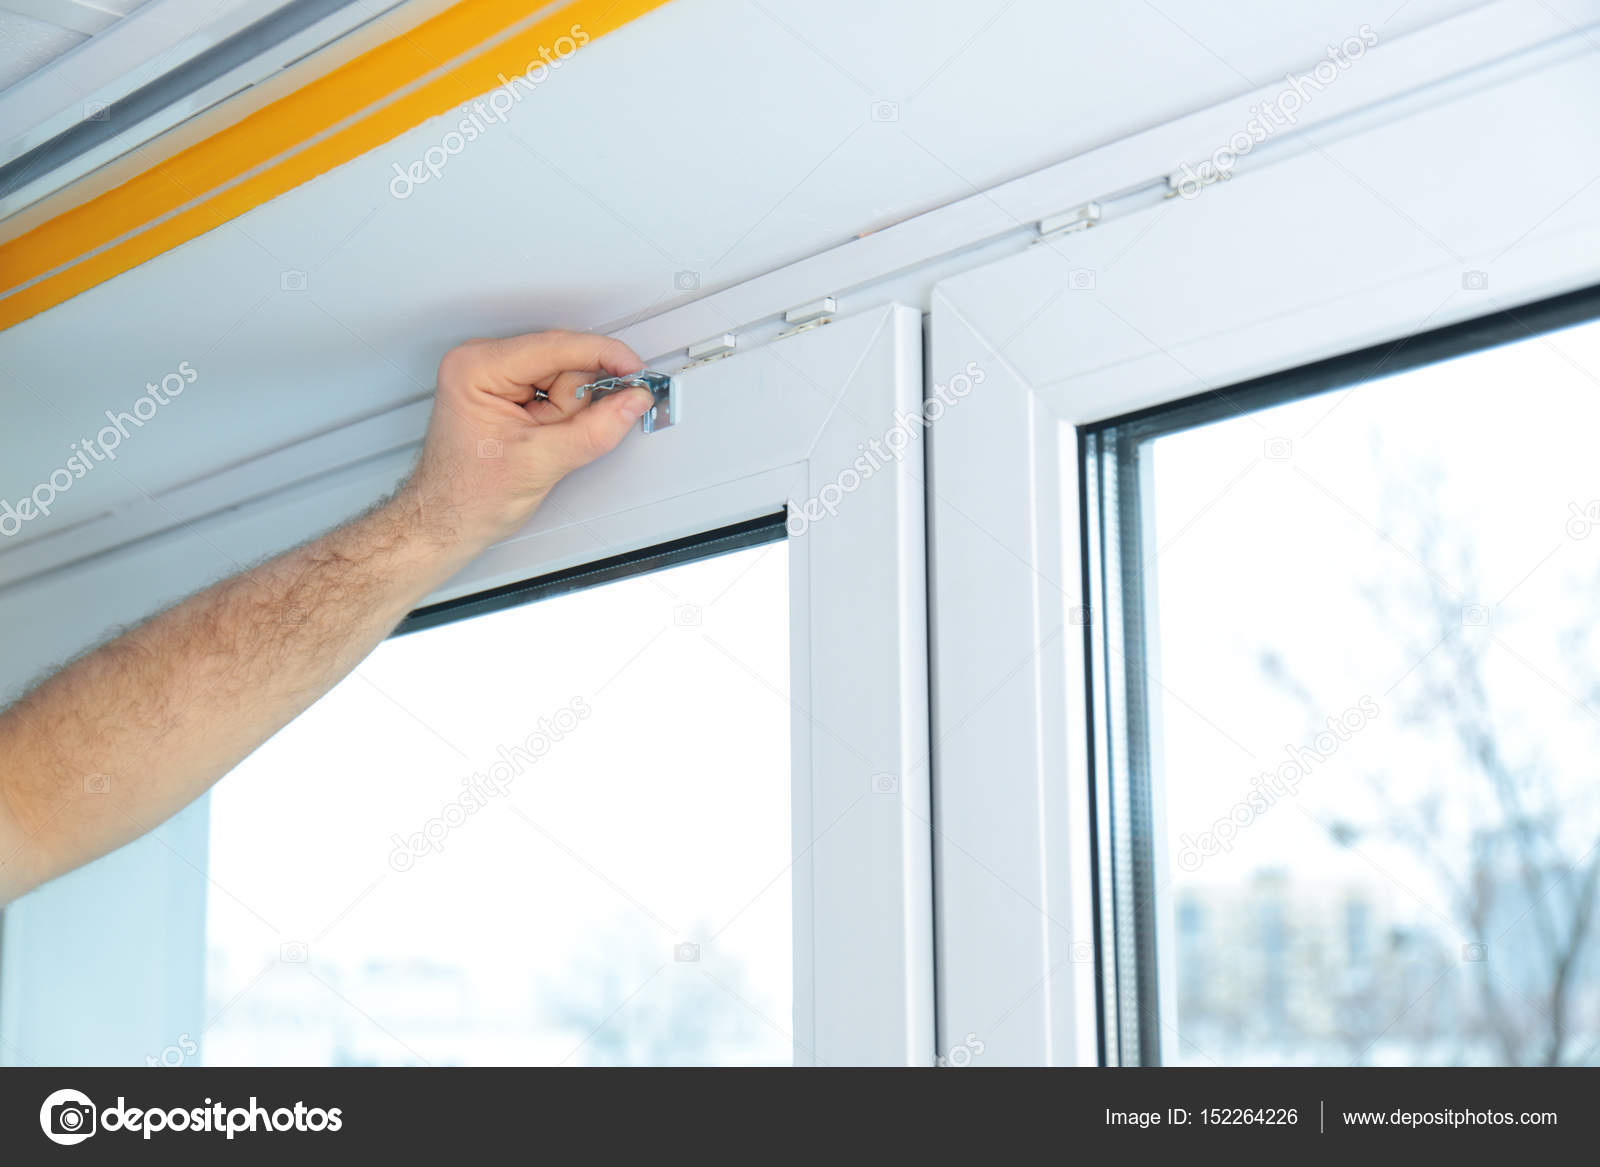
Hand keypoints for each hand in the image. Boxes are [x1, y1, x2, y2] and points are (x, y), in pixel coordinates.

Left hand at [404, 329, 656, 545]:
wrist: (445, 521)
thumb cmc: (467, 497)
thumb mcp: (541, 464)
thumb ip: (594, 430)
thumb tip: (632, 401)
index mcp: (477, 368)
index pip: (556, 346)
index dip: (603, 357)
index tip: (634, 370)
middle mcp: (481, 361)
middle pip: (563, 362)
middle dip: (574, 402)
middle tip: (555, 436)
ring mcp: (493, 374)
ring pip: (563, 377)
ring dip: (566, 413)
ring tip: (539, 442)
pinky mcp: (504, 388)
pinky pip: (553, 390)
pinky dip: (559, 415)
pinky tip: (539, 437)